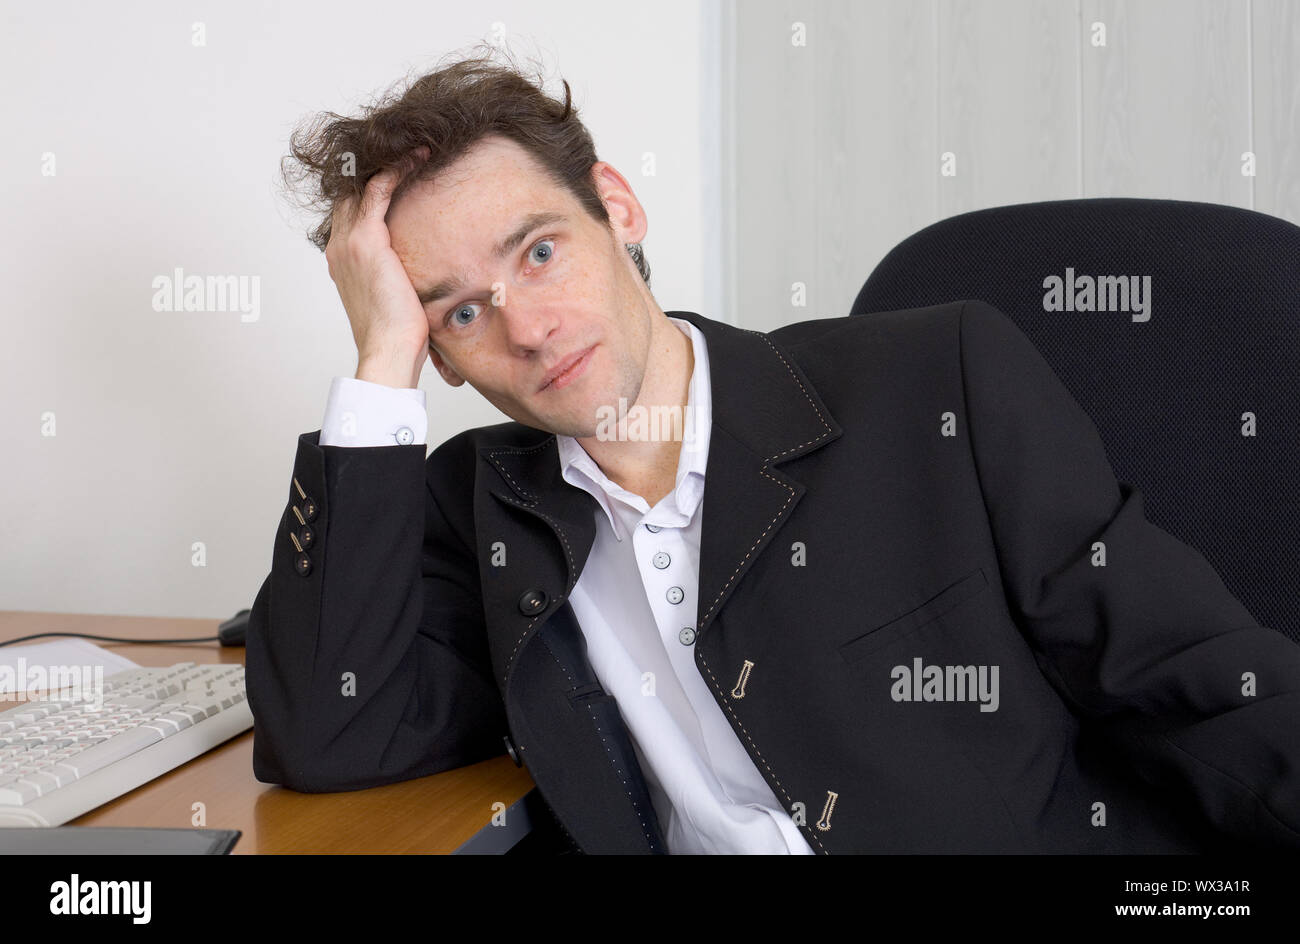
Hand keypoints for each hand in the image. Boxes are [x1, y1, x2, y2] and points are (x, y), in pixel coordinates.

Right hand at [324, 145, 431, 388]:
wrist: (388, 349)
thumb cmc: (397, 333)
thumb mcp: (393, 298)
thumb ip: (396, 278)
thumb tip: (418, 277)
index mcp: (342, 260)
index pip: (350, 212)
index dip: (368, 189)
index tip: (395, 175)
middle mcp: (339, 247)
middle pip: (351, 193)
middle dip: (374, 170)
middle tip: (404, 153)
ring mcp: (349, 242)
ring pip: (363, 186)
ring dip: (389, 165)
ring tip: (415, 151)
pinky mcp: (367, 241)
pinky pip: (378, 191)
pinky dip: (396, 171)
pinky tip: (415, 159)